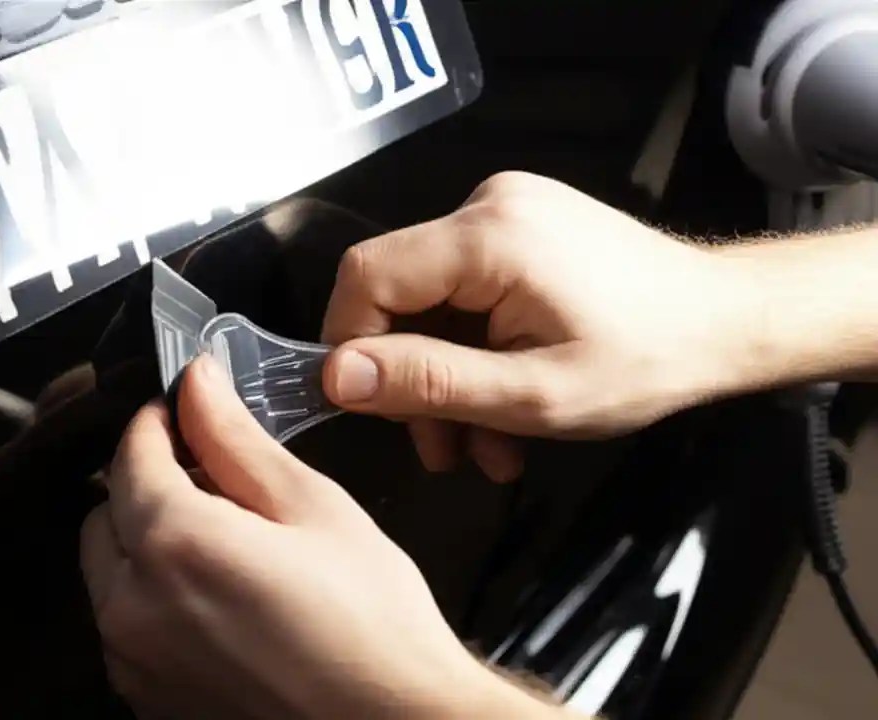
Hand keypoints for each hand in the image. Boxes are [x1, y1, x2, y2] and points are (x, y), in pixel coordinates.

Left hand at [80, 356, 568, 718]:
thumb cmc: (373, 629)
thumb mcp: (313, 508)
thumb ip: (236, 441)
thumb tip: (198, 385)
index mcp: (175, 544)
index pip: (130, 454)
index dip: (158, 421)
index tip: (184, 411)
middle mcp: (134, 608)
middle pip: (105, 514)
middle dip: (147, 486)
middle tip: (214, 483)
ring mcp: (134, 663)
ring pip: (109, 574)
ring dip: (146, 546)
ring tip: (227, 549)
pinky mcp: (146, 701)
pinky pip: (126, 628)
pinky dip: (154, 601)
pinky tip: (221, 603)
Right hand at [320, 172, 751, 481]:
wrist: (730, 322)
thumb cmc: (646, 361)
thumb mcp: (531, 395)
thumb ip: (428, 383)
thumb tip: (334, 377)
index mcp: (488, 235)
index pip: (366, 274)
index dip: (350, 342)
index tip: (372, 407)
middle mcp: (487, 203)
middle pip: (399, 292)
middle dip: (412, 378)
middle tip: (442, 450)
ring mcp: (507, 210)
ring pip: (433, 303)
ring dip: (448, 379)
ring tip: (484, 448)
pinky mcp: (522, 227)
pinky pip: (467, 292)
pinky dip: (475, 352)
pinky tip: (503, 410)